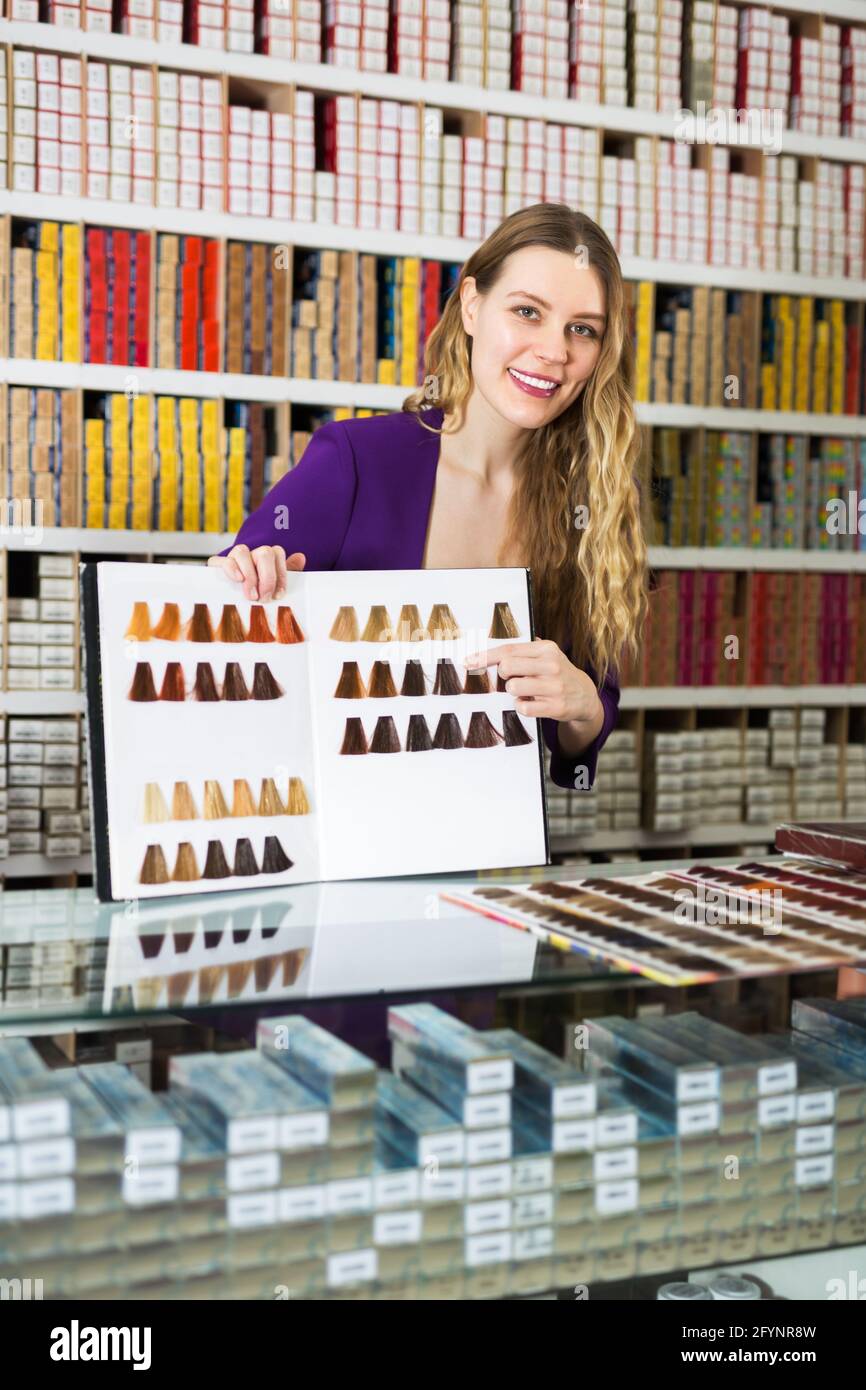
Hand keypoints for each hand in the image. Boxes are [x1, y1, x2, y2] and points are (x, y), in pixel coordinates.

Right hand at [207, 544, 305, 600]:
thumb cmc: (257, 592)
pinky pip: (224, 559)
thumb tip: (301, 557)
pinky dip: (232, 568)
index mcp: (266, 556)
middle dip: (267, 578)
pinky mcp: (218, 564)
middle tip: (264, 597)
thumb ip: (288, 572)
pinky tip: (238, 580)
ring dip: (249, 575)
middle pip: (264, 553)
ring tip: (251, 595)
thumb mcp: (274, 585)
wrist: (230, 601)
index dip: (280, 574)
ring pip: (242, 551)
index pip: (278, 553)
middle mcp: (251, 553)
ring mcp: (234, 557)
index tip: (279, 594)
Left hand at [464, 638, 600, 722]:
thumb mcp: (545, 655)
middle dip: (503, 674)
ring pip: (513, 687)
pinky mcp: (555, 707)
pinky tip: (531, 702)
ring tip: (526, 690)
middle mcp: (551, 666)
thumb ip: (520, 652)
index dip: (485, 656)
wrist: (584, 695)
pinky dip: (522, 706)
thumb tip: (486, 651)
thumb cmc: (556, 673)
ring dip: (513, 691)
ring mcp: (554, 687)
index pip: (508, 650)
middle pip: (507, 667)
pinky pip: (523, 707)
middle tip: (513, 677)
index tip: (468, 661)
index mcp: (546, 649)